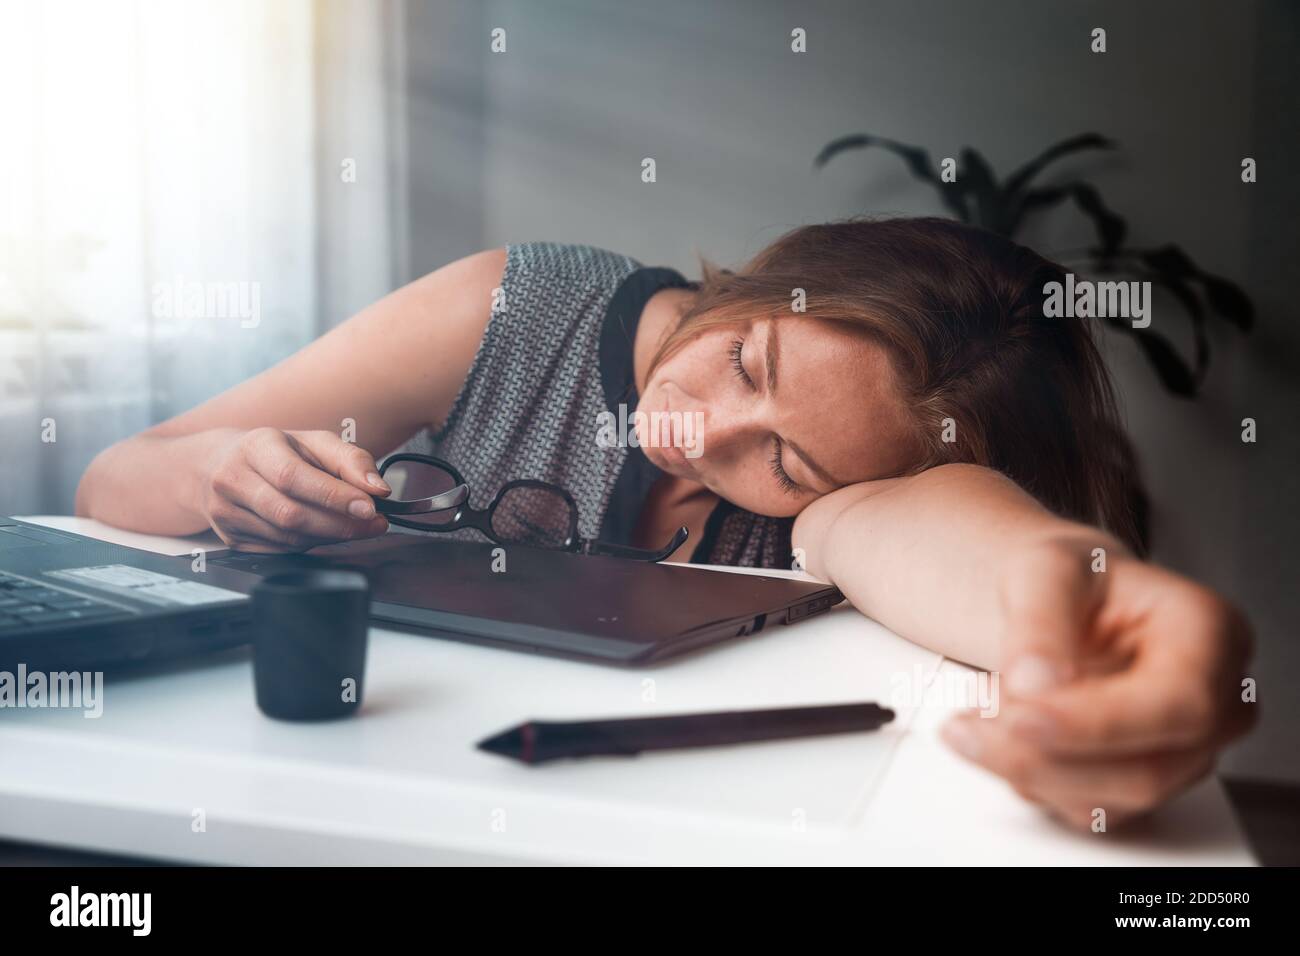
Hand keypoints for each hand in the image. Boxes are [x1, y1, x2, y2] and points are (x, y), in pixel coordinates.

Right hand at [199, 428, 391, 551]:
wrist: (221, 464)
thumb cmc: (276, 452)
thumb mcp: (315, 442)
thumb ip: (351, 460)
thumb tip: (377, 488)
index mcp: (255, 447)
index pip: (293, 477)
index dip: (333, 496)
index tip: (369, 507)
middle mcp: (233, 479)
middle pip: (290, 514)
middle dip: (340, 524)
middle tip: (374, 524)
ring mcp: (226, 513)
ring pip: (287, 538)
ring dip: (330, 537)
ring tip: (355, 526)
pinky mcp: (230, 539)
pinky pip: (280, 551)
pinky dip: (311, 544)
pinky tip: (323, 531)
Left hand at [940, 535, 1255, 829]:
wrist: (1066, 602)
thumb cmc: (1072, 580)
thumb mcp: (1045, 570)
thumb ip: (1039, 621)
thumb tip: (1034, 682)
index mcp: (1211, 633)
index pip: (1178, 704)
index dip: (1097, 723)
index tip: (1020, 715)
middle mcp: (1215, 702)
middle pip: (1147, 769)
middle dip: (1045, 754)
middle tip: (970, 719)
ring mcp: (1184, 752)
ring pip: (1110, 800)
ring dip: (1026, 768)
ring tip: (972, 717)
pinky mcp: (1142, 783)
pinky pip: (1085, 808)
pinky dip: (1030, 779)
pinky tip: (997, 735)